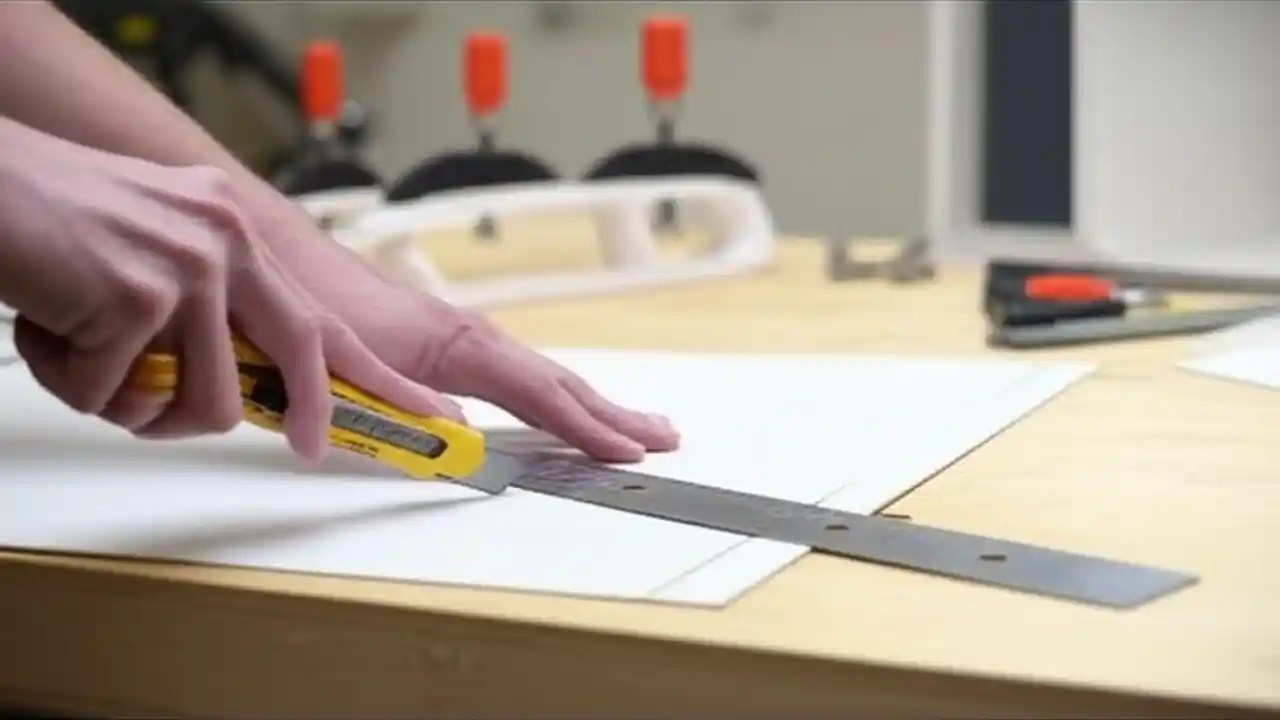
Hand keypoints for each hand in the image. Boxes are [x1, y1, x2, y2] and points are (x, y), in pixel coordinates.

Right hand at [0, 118, 457, 457]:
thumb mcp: (151, 254)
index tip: (418, 413)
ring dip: (140, 406)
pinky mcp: (138, 298)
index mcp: (230, 230)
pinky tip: (54, 334)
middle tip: (313, 450)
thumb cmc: (46, 219)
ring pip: (204, 400)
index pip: (318, 316)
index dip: (370, 374)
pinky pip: (121, 397)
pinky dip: (79, 386)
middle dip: (314, 412)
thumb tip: (235, 386)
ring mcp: (186, 268)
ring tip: (91, 359)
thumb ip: (202, 311)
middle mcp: (222, 241)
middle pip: (303, 350)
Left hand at [239, 183, 680, 462]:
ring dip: (591, 406)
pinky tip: (560, 409)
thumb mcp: (351, 363)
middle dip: (612, 414)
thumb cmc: (313, 308)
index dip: (585, 426)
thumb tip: (458, 432)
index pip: (539, 393)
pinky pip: (519, 377)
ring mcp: (465, 340)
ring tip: (633, 426)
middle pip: (558, 382)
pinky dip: (554, 396)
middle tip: (665, 437)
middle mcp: (474, 338)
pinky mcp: (449, 344)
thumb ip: (401, 400)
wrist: (281, 256)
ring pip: (542, 379)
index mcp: (460, 344)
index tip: (628, 451)